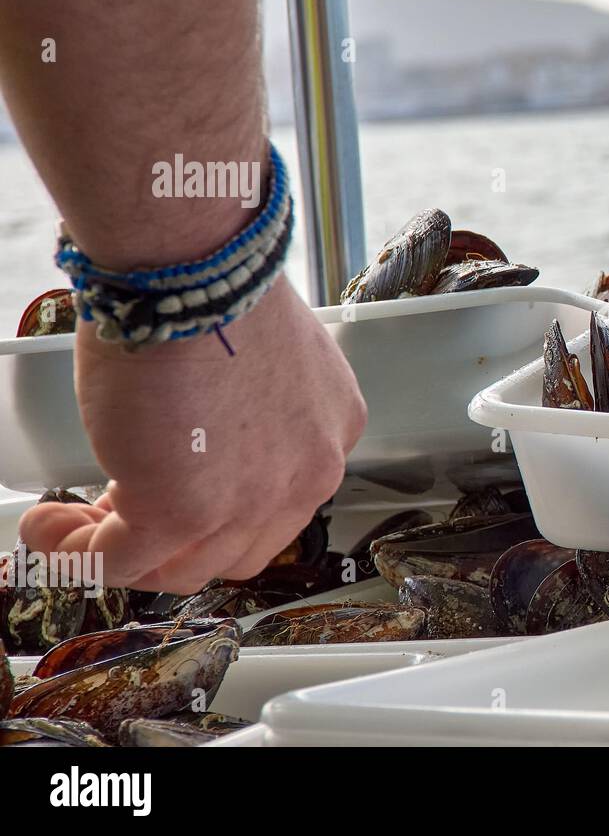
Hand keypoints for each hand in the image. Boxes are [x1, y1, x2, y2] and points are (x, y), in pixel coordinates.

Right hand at [18, 277, 366, 592]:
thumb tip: (198, 432)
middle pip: (239, 549)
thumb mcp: (263, 357)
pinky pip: (121, 563)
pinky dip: (76, 557)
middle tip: (119, 509)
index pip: (279, 503)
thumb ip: (249, 406)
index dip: (218, 505)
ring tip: (75, 525)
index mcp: (331, 430)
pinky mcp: (185, 512)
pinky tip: (47, 528)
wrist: (193, 267)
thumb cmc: (218, 286)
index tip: (167, 481)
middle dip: (175, 541)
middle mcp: (308, 473)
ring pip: (185, 570)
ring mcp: (251, 500)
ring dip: (124, 556)